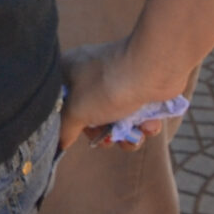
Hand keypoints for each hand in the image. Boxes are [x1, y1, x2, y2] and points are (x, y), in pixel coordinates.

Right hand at [58, 39, 184, 149]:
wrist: (153, 70)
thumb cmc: (107, 86)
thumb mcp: (76, 111)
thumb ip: (64, 129)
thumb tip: (60, 143)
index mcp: (68, 70)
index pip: (61, 102)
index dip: (71, 121)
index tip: (81, 132)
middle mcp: (91, 73)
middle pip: (90, 115)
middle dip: (104, 133)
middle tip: (111, 139)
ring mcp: (117, 79)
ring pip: (116, 118)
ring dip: (127, 134)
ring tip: (135, 135)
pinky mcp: (140, 87)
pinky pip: (137, 113)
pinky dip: (144, 124)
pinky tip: (149, 124)